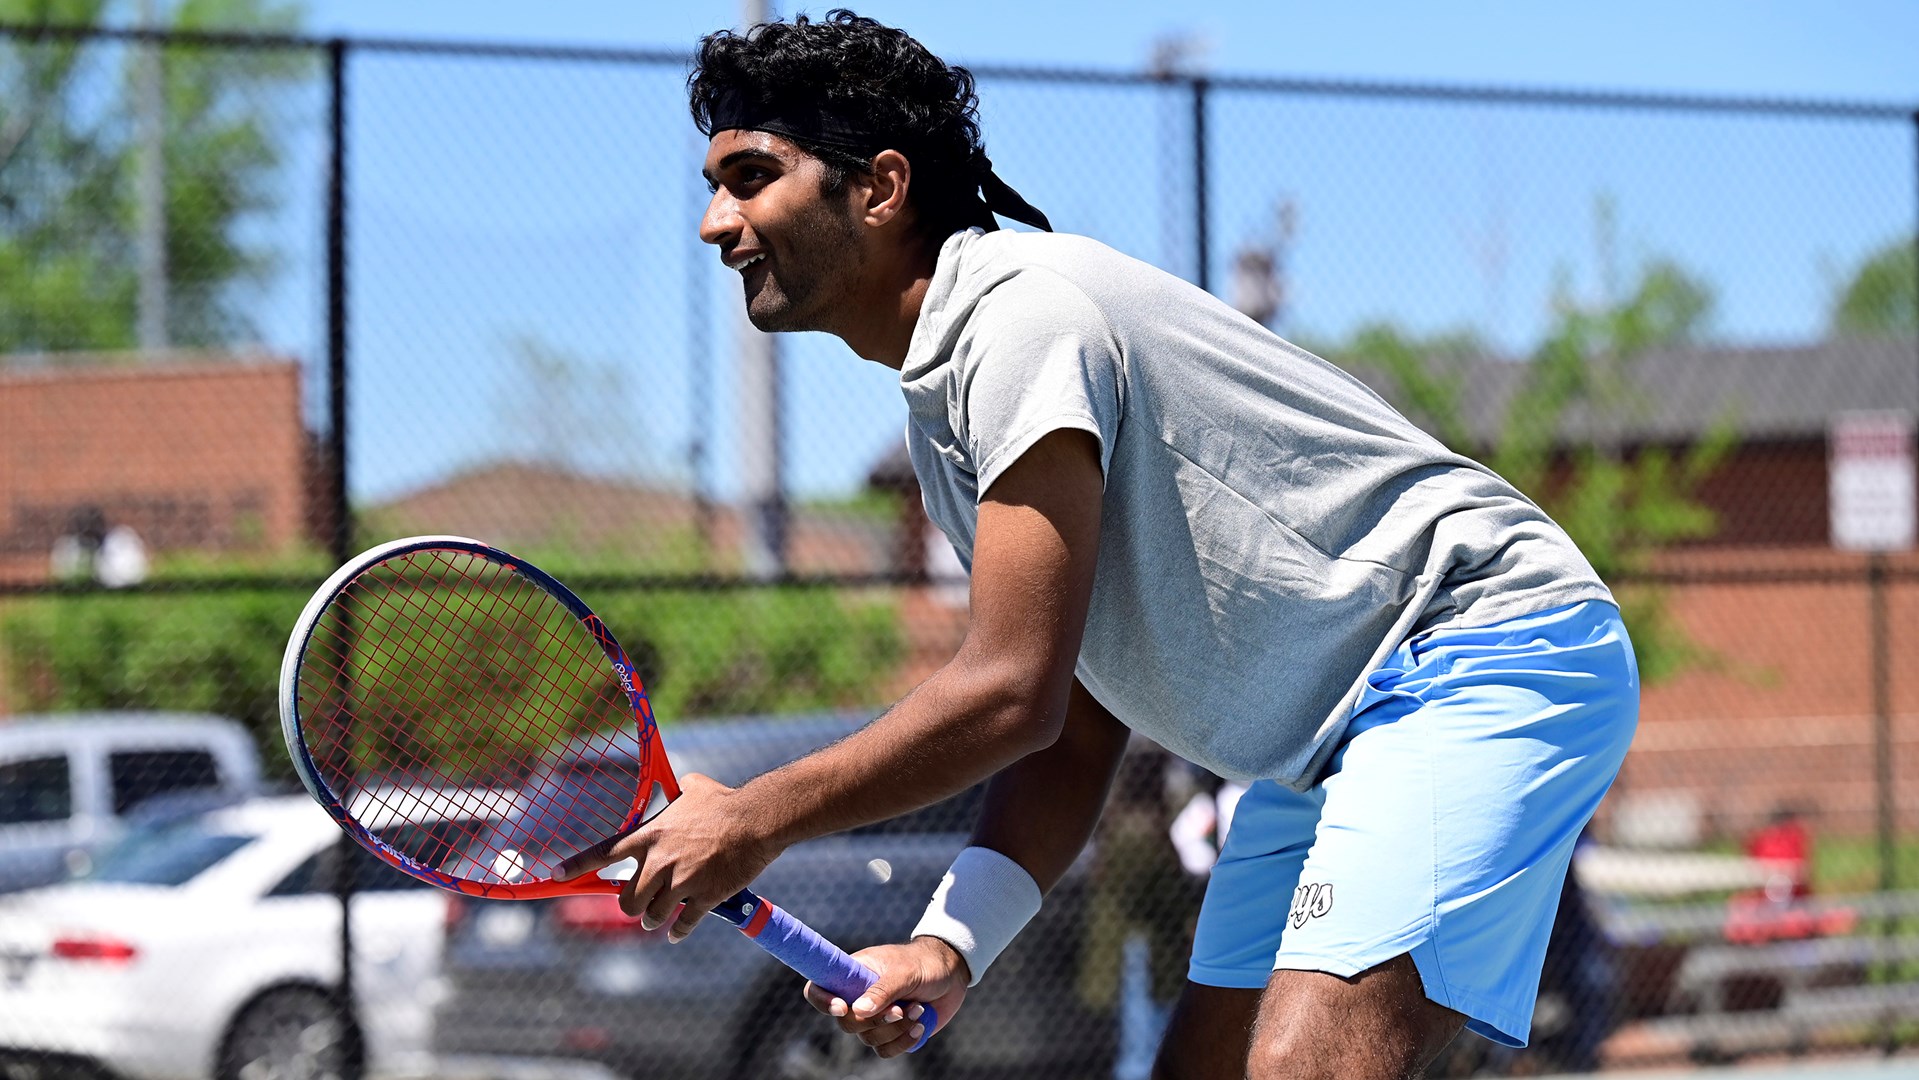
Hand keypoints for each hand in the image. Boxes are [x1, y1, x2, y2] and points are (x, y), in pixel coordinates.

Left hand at [556, 773, 779, 941]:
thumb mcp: (693, 787)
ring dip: (655, 919)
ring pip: (652, 916)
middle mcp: (659, 861)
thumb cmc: (725, 800)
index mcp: (650, 836)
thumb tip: (675, 785)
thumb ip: (676, 792)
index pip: (603, 854)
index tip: (555, 876)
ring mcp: (681, 882)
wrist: (756, 819)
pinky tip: (677, 934)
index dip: (577, 866)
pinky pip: (682, 925)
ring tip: (662, 917)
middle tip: (642, 904)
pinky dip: (678, 932)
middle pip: (626, 900)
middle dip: (633, 905)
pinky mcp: (703, 898)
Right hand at [803, 936, 970, 1057]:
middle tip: (900, 1008)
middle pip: (845, 1023)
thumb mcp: (904, 971)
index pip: (818, 989)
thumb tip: (857, 1011)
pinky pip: (886, 1050)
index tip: (844, 1008)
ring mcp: (874, 1018)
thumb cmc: (924, 964)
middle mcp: (858, 998)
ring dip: (896, 1029)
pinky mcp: (891, 1033)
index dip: (823, 1001)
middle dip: (875, 1020)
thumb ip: (882, 990)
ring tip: (918, 1009)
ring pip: (868, 1039)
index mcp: (852, 975)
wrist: (951, 974)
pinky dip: (904, 1042)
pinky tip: (921, 1025)